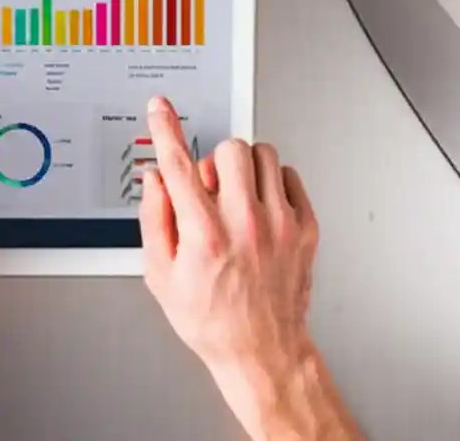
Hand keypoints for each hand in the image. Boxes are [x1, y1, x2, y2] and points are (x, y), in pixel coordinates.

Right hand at [141, 97, 355, 439]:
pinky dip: (273, 183)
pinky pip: (290, 177)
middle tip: (210, 185)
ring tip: (237, 195)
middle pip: (231, 148)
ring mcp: (280, 224)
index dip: (166, 129)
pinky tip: (260, 207)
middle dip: (215, 159)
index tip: (161, 108)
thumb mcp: (161, 275)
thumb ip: (154, 219)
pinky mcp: (305, 229)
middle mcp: (244, 223)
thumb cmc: (211, 320)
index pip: (179, 165)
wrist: (261, 350)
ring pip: (264, 155)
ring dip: (245, 166)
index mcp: (204, 233)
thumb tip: (155, 181)